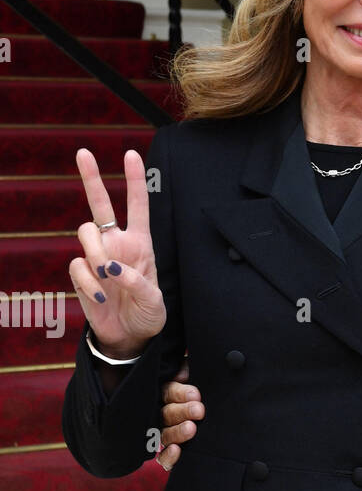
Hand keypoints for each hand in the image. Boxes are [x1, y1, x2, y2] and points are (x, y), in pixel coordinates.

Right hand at [69, 148, 165, 356]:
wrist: (129, 337)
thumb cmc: (147, 315)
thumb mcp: (154, 302)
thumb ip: (138, 283)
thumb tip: (114, 269)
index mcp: (140, 244)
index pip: (138, 206)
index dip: (135, 181)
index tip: (131, 154)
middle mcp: (117, 244)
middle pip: (100, 204)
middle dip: (92, 178)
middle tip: (84, 152)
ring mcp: (97, 257)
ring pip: (86, 233)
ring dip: (95, 252)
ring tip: (106, 274)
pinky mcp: (82, 275)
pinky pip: (78, 266)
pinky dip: (89, 282)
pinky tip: (101, 297)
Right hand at [158, 359, 204, 469]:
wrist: (227, 422)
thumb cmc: (209, 395)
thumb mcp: (202, 379)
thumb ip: (191, 371)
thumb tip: (184, 372)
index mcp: (170, 395)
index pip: (169, 392)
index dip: (180, 393)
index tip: (196, 394)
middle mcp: (165, 415)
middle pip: (167, 413)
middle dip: (183, 412)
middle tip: (199, 411)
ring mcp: (167, 435)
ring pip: (165, 435)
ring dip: (177, 432)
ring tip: (191, 429)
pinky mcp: (171, 455)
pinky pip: (163, 458)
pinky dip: (168, 456)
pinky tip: (177, 450)